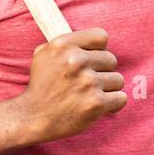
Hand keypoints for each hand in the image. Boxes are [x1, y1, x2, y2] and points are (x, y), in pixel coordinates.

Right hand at [12, 27, 125, 142]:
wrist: (32, 117)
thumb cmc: (40, 87)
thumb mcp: (43, 55)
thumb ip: (65, 44)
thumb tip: (87, 40)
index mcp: (62, 45)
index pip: (101, 36)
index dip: (98, 49)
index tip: (91, 61)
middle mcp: (75, 60)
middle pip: (111, 59)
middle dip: (103, 71)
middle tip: (88, 83)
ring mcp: (87, 82)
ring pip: (118, 80)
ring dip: (108, 89)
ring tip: (91, 96)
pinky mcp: (96, 102)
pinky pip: (120, 98)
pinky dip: (112, 105)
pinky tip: (98, 107)